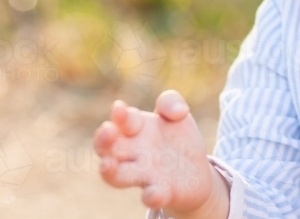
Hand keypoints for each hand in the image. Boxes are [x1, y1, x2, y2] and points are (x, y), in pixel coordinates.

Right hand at [94, 90, 216, 213]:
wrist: (196, 171)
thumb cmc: (177, 139)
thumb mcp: (177, 116)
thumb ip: (171, 103)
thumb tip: (179, 111)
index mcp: (136, 128)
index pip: (123, 120)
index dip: (120, 115)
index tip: (119, 108)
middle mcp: (133, 152)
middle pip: (108, 148)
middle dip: (103, 140)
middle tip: (108, 132)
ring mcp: (144, 174)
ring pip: (118, 176)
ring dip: (110, 172)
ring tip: (107, 166)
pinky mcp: (160, 192)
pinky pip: (150, 196)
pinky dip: (151, 196)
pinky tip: (154, 193)